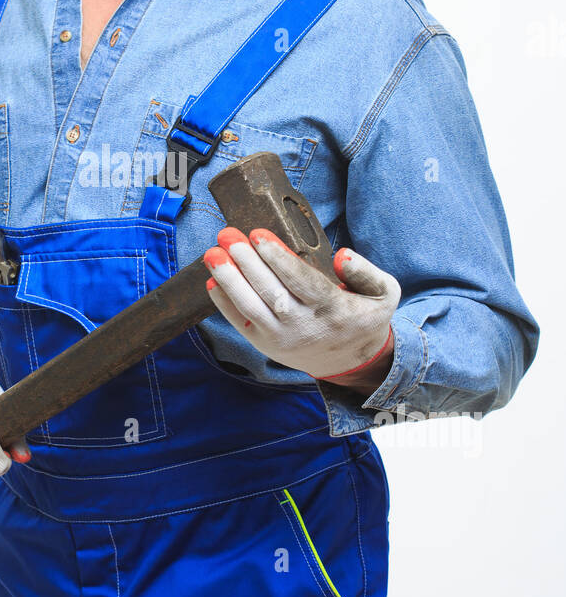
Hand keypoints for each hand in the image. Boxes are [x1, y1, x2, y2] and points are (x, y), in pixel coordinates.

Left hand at [203, 227, 399, 380]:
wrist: (350, 362)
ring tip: (213, 254)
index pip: (301, 281)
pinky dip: (224, 305)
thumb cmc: (363, 317)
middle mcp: (305, 326)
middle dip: (246, 262)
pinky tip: (212, 282)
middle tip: (228, 235)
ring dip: (229, 280)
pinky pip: (241, 324)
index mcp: (333, 309)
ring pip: (251, 308)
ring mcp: (282, 338)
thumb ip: (367, 272)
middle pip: (271, 292)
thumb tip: (341, 255)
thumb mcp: (384, 294)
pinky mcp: (266, 345)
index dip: (277, 257)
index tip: (258, 234)